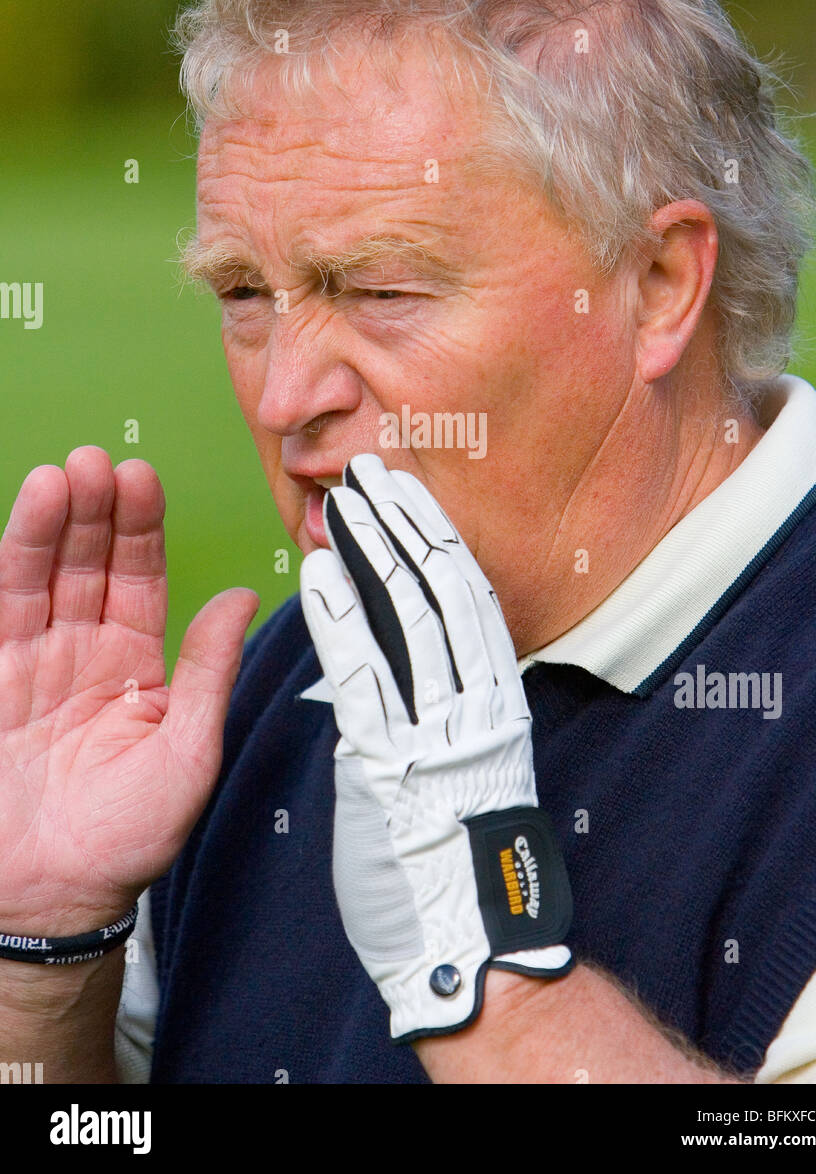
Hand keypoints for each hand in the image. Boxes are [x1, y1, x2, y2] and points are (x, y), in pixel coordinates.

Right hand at [0, 447, 258, 936]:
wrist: (55, 898)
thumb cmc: (129, 836)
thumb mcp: (189, 749)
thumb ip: (209, 670)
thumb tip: (244, 597)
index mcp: (136, 664)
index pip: (139, 578)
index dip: (141, 528)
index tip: (143, 478)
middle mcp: (83, 652)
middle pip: (89, 563)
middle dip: (95, 512)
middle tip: (100, 463)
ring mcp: (33, 663)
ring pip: (41, 576)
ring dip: (49, 525)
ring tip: (62, 476)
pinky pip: (1, 610)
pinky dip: (8, 562)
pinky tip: (25, 519)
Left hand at [300, 453, 572, 1041]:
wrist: (469, 938)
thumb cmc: (458, 859)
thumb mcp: (464, 770)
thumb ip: (439, 715)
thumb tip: (413, 676)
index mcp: (494, 702)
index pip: (467, 599)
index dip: (436, 539)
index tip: (411, 494)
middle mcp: (475, 704)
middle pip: (442, 593)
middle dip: (406, 527)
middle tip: (375, 473)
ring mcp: (438, 729)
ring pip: (410, 618)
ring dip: (375, 553)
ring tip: (346, 501)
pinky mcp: (394, 761)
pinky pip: (366, 675)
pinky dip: (343, 618)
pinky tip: (320, 572)